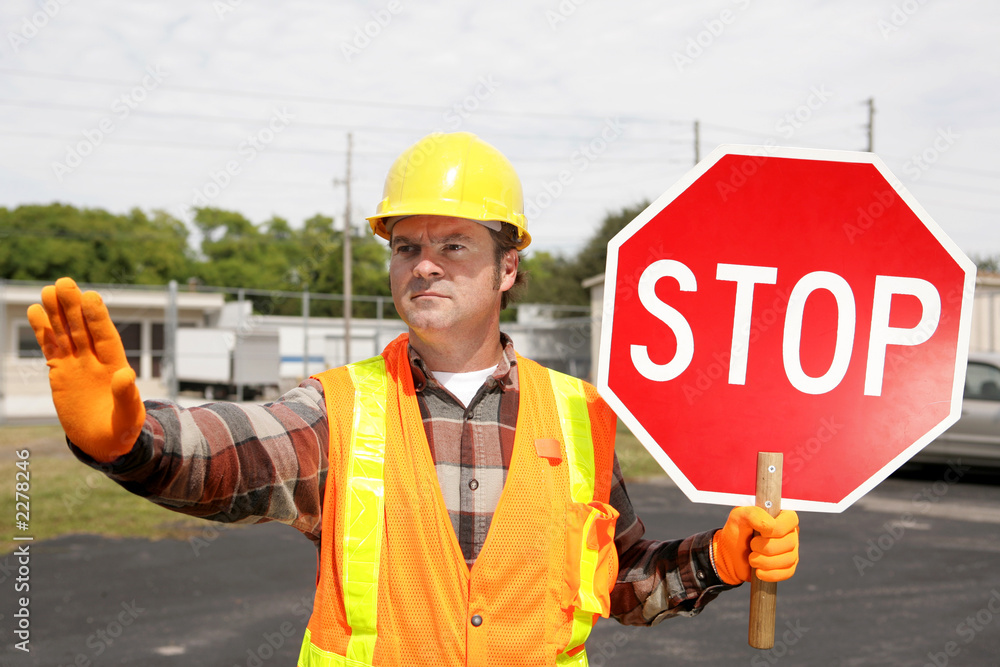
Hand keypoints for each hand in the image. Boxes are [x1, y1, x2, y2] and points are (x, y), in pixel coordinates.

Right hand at [27, 277, 145, 462]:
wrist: (103, 442)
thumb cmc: (121, 429)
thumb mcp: (128, 416)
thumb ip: (126, 396)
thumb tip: (125, 373)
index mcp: (116, 366)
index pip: (106, 338)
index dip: (98, 319)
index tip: (90, 297)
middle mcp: (96, 360)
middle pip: (83, 329)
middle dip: (74, 307)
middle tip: (64, 282)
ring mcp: (77, 364)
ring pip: (65, 334)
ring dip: (57, 313)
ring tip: (47, 290)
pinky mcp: (60, 372)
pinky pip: (51, 348)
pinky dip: (43, 331)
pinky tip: (34, 311)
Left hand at [712, 506, 798, 584]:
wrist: (730, 555)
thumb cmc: (736, 532)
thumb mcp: (739, 517)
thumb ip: (753, 514)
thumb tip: (770, 525)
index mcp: (781, 516)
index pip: (791, 520)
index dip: (775, 529)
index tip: (759, 532)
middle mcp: (790, 533)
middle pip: (789, 543)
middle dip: (765, 548)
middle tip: (751, 546)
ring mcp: (791, 551)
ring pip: (788, 559)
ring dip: (765, 562)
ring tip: (752, 559)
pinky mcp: (788, 567)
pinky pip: (787, 573)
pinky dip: (769, 574)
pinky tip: (758, 571)